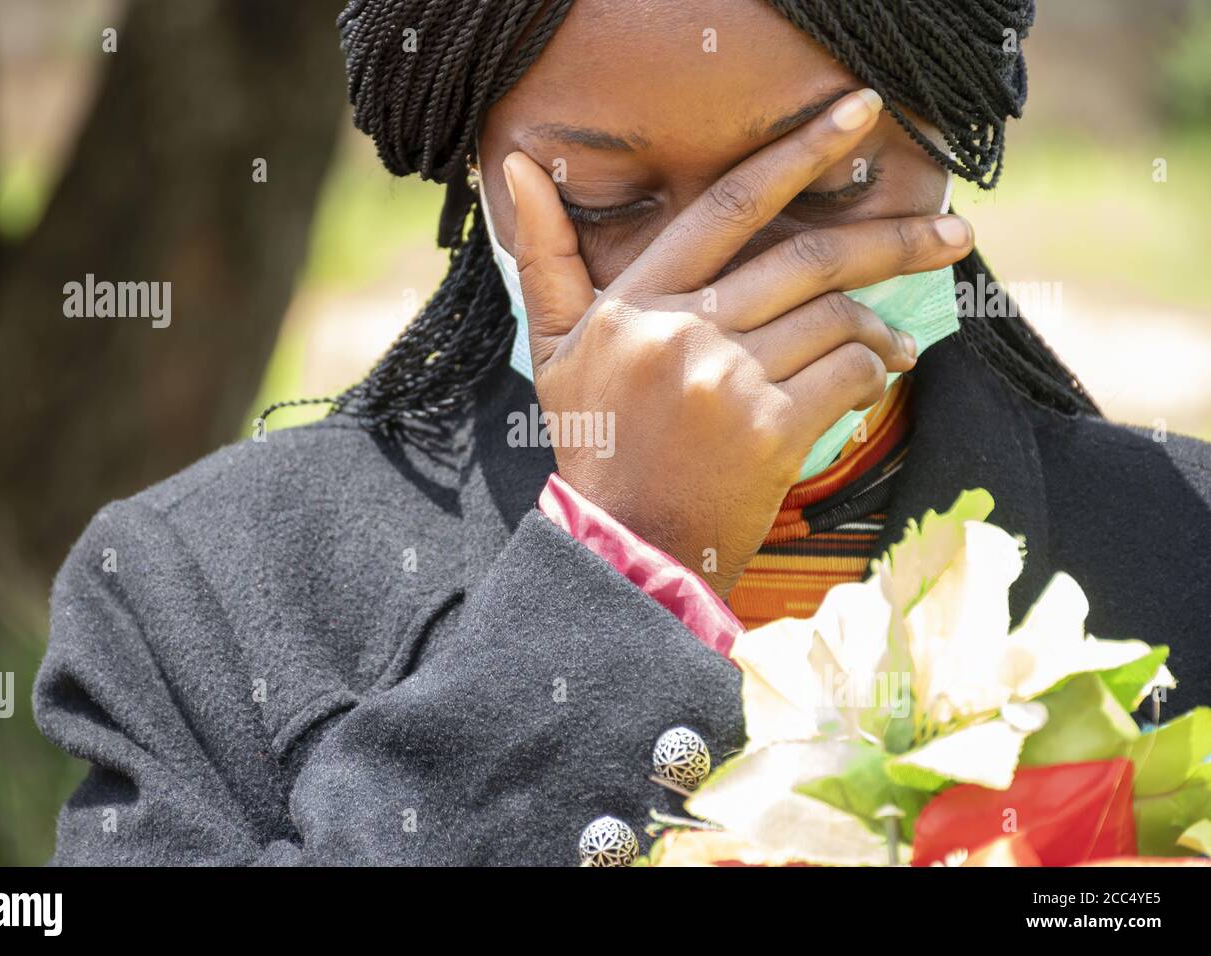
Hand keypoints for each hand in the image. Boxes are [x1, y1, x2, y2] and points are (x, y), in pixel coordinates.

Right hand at [503, 88, 973, 598]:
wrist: (623, 549)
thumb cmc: (598, 447)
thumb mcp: (554, 351)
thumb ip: (546, 259)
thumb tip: (515, 166)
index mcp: (636, 301)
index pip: (728, 205)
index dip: (800, 151)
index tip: (862, 114)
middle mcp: (680, 329)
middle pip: (808, 259)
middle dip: (893, 241)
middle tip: (953, 233)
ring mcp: (724, 379)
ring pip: (835, 321)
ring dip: (879, 333)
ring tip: (893, 350)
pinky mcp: (767, 430)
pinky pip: (848, 374)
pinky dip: (872, 376)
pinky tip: (869, 387)